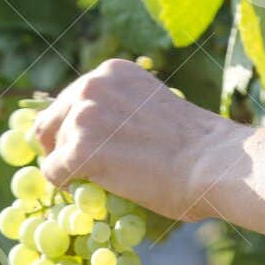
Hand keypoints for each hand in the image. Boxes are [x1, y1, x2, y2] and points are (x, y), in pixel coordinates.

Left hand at [32, 59, 235, 222]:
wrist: (212, 163)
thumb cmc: (196, 148)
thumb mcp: (152, 110)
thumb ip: (123, 113)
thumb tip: (105, 136)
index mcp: (113, 72)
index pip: (72, 99)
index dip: (72, 128)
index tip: (82, 148)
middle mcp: (93, 84)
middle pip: (52, 122)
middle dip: (61, 149)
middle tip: (75, 173)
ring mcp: (84, 115)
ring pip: (54, 150)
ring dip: (70, 171)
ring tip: (100, 183)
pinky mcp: (80, 148)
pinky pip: (53, 173)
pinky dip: (66, 187)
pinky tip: (89, 192)